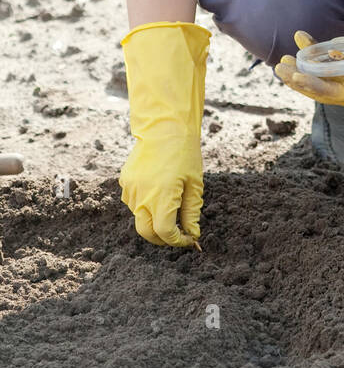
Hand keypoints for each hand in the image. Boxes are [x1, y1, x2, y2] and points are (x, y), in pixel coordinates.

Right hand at [118, 21, 208, 247]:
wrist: (165, 126)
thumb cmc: (185, 153)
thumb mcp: (195, 184)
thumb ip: (192, 212)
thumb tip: (193, 235)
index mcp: (161, 196)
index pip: (164, 232)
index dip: (177, 240)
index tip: (188, 239)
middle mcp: (141, 195)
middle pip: (145, 233)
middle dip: (161, 239)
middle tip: (177, 235)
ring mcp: (129, 189)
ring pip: (139, 217)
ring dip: (153, 220)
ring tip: (171, 208)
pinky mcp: (124, 181)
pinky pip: (133, 202)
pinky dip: (145, 205)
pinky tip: (159, 191)